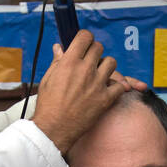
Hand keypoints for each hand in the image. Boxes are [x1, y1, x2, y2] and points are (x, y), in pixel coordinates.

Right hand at [32, 30, 128, 153]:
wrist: (54, 129)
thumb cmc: (48, 105)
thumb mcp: (48, 79)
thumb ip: (57, 61)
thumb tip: (59, 47)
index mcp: (69, 62)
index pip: (85, 37)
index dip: (85, 39)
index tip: (84, 44)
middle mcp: (85, 69)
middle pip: (99, 47)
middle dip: (94, 52)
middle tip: (90, 61)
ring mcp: (97, 84)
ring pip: (111, 62)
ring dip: (106, 66)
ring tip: (99, 74)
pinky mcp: (106, 98)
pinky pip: (119, 85)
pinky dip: (115, 87)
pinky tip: (107, 90)